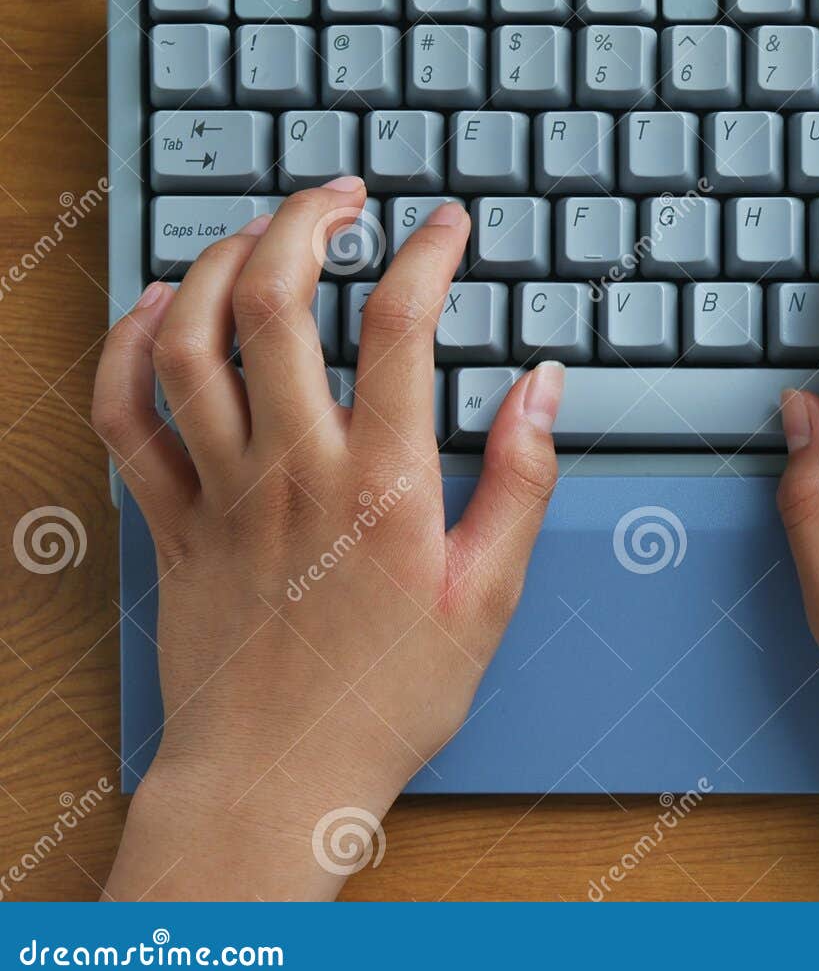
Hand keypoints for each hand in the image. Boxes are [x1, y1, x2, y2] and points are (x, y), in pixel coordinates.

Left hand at [93, 180, 563, 898]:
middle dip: (309, 219)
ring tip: (258, 232)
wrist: (279, 776)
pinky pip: (123, 413)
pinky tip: (153, 309)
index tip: (446, 227)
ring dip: (216, 261)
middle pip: (276, 299)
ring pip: (188, 336)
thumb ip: (523, 479)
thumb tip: (543, 385)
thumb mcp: (490, 594)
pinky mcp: (168, 520)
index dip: (428, 253)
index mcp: (382, 481)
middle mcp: (291, 466)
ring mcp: (218, 489)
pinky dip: (126, 346)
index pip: (400, 324)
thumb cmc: (389, 697)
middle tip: (343, 194)